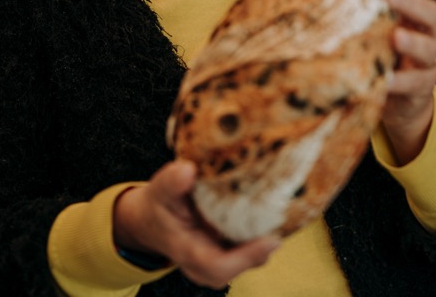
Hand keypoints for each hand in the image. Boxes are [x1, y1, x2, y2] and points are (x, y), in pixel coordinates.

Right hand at [113, 160, 279, 287]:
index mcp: (186, 251)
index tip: (270, 239)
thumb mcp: (159, 191)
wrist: (152, 220)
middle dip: (262, 249)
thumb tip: (187, 170)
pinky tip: (276, 212)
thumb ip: (171, 182)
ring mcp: (216, 261)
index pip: (217, 266)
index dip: (246, 257)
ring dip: (266, 240)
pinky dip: (263, 233)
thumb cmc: (158, 205)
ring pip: (249, 259)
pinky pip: (250, 249)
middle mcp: (203, 264)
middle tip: (283, 223)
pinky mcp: (228, 252)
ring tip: (283, 215)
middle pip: (239, 266)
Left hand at [359, 0, 435, 163]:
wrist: (400, 101)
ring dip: (412, 42)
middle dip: (408, 2)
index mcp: (413, 13)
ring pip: (428, 48)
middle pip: (429, 11)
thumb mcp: (372, 33)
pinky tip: (387, 80)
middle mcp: (428, 32)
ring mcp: (430, 60)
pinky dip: (401, 81)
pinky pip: (415, 83)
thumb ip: (358, 15)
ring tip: (396, 37)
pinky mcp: (424, 87)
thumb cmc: (380, 56)